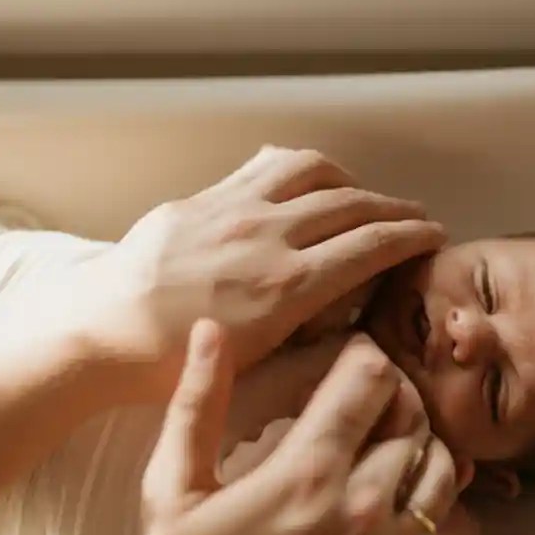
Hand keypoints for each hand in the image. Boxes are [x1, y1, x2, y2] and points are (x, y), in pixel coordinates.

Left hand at [73, 146, 445, 381]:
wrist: (100, 334)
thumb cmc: (171, 368)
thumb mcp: (254, 368)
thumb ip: (308, 335)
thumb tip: (344, 312)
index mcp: (287, 286)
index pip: (370, 247)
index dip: (412, 237)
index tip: (434, 234)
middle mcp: (269, 236)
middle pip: (352, 205)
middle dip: (393, 208)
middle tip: (414, 216)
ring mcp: (233, 209)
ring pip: (312, 171)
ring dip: (349, 180)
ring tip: (360, 195)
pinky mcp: (202, 199)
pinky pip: (264, 165)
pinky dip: (299, 168)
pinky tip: (303, 180)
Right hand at [115, 322, 457, 534]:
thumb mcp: (170, 492)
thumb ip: (197, 406)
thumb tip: (210, 334)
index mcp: (305, 474)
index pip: (369, 380)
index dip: (361, 354)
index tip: (343, 358)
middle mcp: (359, 507)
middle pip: (412, 416)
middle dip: (392, 393)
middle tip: (363, 396)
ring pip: (441, 466)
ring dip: (421, 441)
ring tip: (385, 439)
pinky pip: (447, 529)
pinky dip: (439, 502)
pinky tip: (403, 496)